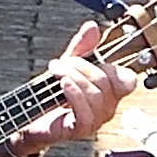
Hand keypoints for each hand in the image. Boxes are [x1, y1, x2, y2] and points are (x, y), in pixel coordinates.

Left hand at [9, 21, 135, 154]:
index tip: (93, 57)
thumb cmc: (51, 93)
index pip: (127, 80)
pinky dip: (75, 94)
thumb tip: (92, 26)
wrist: (30, 115)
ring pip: (95, 94)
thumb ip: (81, 47)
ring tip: (55, 72)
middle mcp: (107, 106)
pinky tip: (63, 84)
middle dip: (80, 66)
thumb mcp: (67, 65)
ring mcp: (96, 120)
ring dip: (73, 77)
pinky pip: (86, 112)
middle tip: (59, 64)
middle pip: (105, 81)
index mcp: (109, 91)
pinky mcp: (82, 129)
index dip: (115, 68)